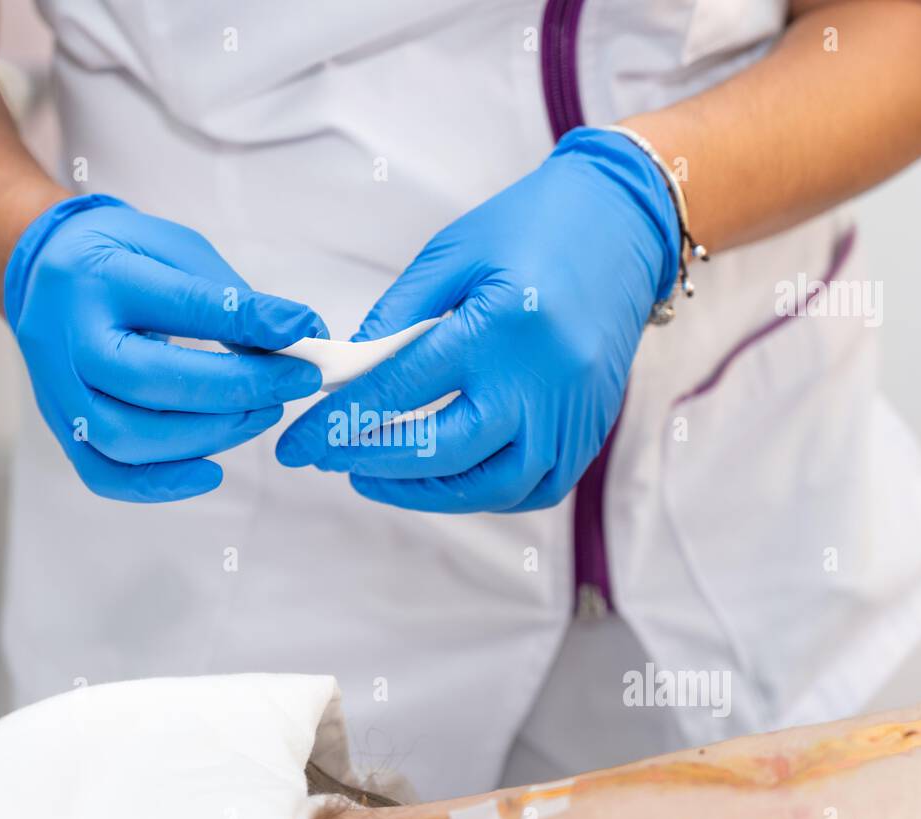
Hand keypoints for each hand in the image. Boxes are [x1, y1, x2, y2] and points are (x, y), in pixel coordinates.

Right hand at [5, 195, 325, 501]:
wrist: (45, 269)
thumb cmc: (122, 256)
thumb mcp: (172, 248)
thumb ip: (226, 296)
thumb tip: (296, 338)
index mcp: (96, 276)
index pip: (181, 306)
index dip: (248, 322)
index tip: (303, 333)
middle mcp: (65, 338)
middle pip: (149, 382)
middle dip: (235, 389)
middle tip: (294, 381)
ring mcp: (56, 391)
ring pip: (126, 438)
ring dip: (208, 436)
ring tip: (261, 414)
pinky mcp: (61, 429)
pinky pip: (105, 474)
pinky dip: (160, 484)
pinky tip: (211, 472)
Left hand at [275, 128, 679, 512]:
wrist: (624, 224)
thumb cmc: (531, 227)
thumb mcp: (451, 254)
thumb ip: (394, 319)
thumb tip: (343, 377)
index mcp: (501, 326)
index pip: (400, 393)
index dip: (338, 424)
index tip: (296, 446)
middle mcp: (542, 381)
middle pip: (444, 452)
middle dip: (371, 463)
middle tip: (330, 460)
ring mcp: (573, 413)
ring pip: (492, 486)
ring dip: (425, 492)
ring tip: (376, 475)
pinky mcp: (591, 430)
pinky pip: (532, 487)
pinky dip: (481, 491)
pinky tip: (442, 476)